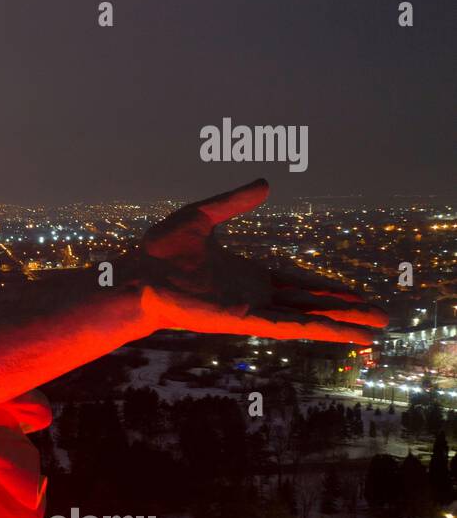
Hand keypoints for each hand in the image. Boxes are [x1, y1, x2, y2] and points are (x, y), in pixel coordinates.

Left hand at [129, 179, 386, 344]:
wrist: (137, 274)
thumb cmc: (159, 252)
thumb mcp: (203, 216)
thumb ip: (234, 201)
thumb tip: (266, 183)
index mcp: (246, 274)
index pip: (296, 283)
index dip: (327, 288)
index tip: (354, 294)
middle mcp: (253, 295)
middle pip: (310, 303)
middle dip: (345, 309)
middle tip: (380, 314)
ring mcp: (251, 310)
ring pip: (307, 318)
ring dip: (342, 325)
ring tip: (375, 332)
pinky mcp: (245, 321)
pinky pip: (290, 326)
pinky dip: (320, 329)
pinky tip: (345, 334)